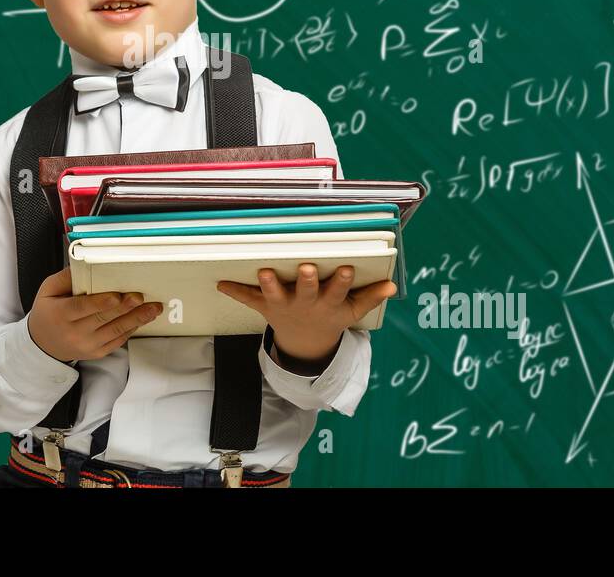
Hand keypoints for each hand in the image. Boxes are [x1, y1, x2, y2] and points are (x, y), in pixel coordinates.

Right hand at [27, 267, 163, 362]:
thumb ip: (66, 277)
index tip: (116, 296)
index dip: (100, 303)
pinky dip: (131, 328)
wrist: (44, 344)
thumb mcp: (48, 291)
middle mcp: (75, 332)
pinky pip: (118, 340)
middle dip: (125, 308)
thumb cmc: (48, 313)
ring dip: (136, 319)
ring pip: (115, 331)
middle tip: (140, 297)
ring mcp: (87, 345)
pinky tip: (142, 318)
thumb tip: (85, 264)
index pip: (81, 308)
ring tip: (152, 308)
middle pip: (103, 319)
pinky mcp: (98, 352)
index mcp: (61, 314)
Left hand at [216, 264, 395, 365]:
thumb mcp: (352, 312)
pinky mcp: (266, 306)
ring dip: (269, 284)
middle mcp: (305, 303)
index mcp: (328, 303)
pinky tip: (221, 283)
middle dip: (308, 280)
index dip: (343, 282)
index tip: (347, 269)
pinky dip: (234, 291)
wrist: (305, 344)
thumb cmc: (330, 317)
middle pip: (307, 291)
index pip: (338, 291)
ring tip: (264, 272)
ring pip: (275, 294)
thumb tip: (392, 286)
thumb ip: (370, 298)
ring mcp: (284, 305)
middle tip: (308, 268)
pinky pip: (248, 299)